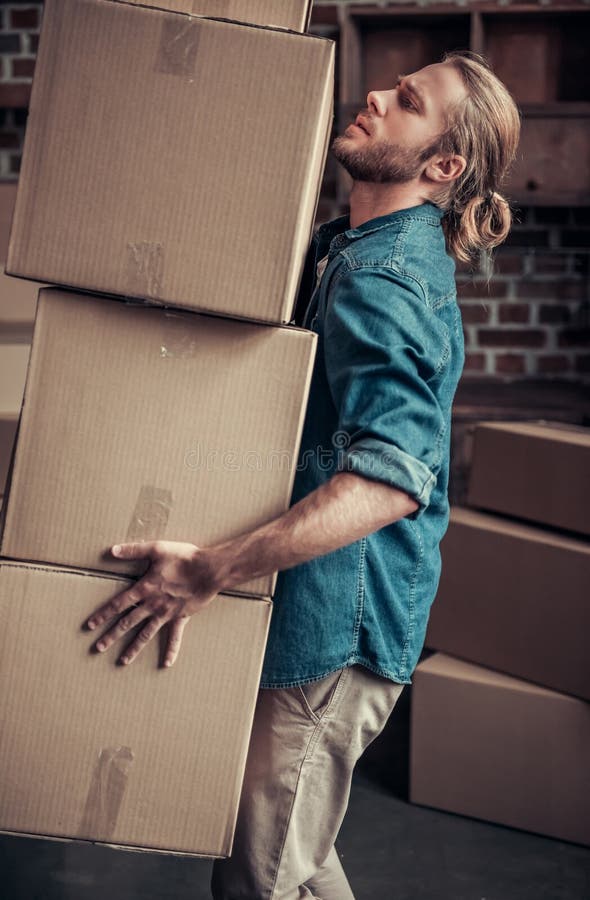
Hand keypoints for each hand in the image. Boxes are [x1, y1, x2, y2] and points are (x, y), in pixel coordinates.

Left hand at [86, 540, 218, 667]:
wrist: (209, 570)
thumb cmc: (184, 557)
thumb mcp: (157, 549)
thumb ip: (134, 550)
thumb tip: (112, 550)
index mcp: (145, 589)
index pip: (118, 604)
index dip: (103, 614)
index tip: (90, 625)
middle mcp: (152, 605)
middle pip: (127, 623)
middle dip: (111, 636)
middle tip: (98, 648)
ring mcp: (166, 614)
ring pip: (146, 634)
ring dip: (133, 648)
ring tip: (122, 661)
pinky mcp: (181, 618)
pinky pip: (175, 637)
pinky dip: (171, 650)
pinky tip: (166, 664)